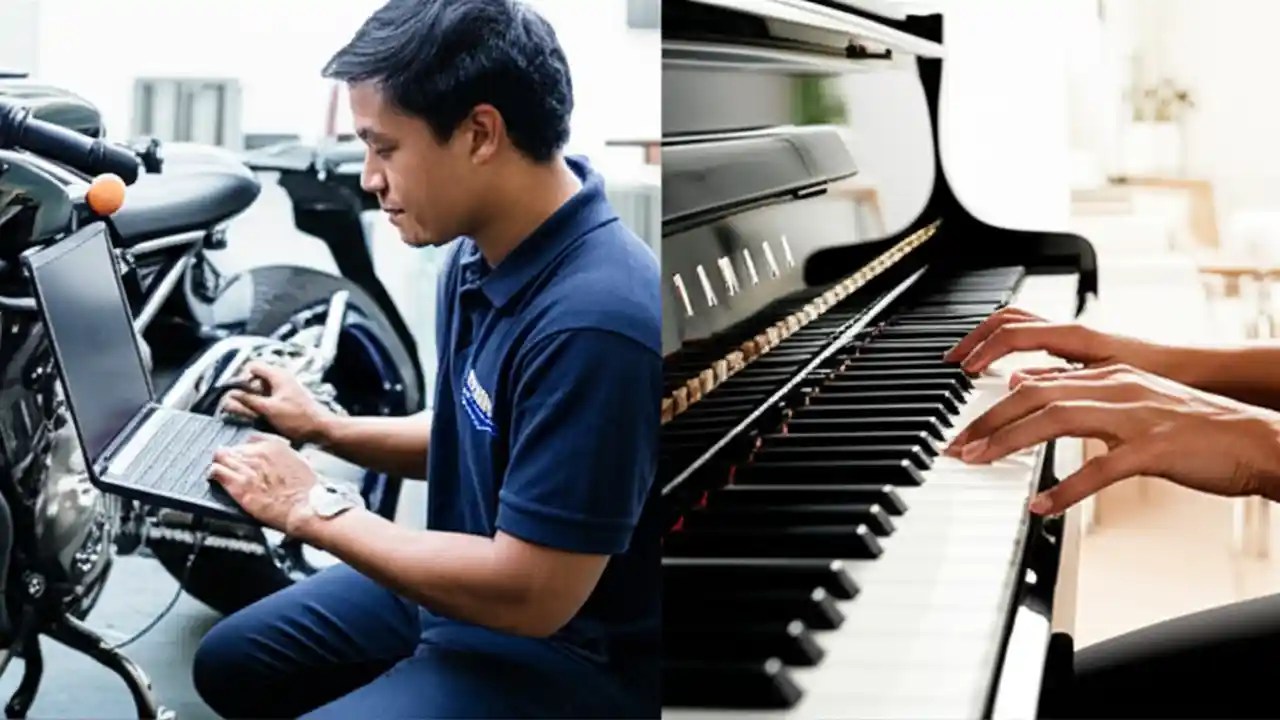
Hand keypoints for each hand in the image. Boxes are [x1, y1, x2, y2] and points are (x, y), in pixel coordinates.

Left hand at [209, 434, 318, 534]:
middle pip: (233, 448)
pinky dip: (214, 474)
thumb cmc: (308, 490)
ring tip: (220, 470)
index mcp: (274, 446)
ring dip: (220, 464)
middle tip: (230, 465)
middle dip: (230, 456)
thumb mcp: (301, 463)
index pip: (249, 439)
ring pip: (221, 458)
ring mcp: (247, 470)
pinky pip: (217, 472)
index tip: (244, 454)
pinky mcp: (239, 487)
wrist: (306, 507)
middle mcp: (258, 455)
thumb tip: (281, 461)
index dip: (244, 448)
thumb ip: (285, 458)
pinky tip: (215, 478)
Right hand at [220, 362, 333, 443]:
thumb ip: (248, 401)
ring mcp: (283, 389)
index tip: (237, 393)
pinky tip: (260, 417)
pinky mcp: (285, 399)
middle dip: (246, 391)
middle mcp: (280, 378)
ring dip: (253, 401)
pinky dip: (261, 405)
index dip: (241, 377)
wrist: (320, 428)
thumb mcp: (269, 410)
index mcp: (277, 375)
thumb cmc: (297, 418)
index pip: (252, 366)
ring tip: (251, 414)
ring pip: (259, 390)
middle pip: (254, 379)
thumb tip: (229, 395)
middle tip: (241, 406)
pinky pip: (267, 398)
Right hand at [942, 306, 1164, 379]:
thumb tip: (1015, 382)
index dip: (982, 351)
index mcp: (1074, 334)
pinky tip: (1004, 373)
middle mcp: (1070, 330)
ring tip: (968, 362)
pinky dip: (1008, 350)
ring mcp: (1073, 336)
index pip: (1011, 333)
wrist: (1197, 373)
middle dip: (973, 338)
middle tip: (951, 361)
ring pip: (1017, 326)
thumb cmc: (1162, 376)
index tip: (963, 371)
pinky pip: (1032, 340)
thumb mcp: (1106, 383)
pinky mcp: (1078, 349)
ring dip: (988, 340)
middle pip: (1006, 320)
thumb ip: (1059, 382)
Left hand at [944, 364, 1279, 514]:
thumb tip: (1027, 384)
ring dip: (1011, 441)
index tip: (959, 426)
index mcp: (1108, 375)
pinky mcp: (1156, 448)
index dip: (990, 402)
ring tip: (980, 462)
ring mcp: (1136, 415)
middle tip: (956, 446)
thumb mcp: (1128, 400)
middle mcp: (1116, 387)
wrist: (1255, 441)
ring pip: (1058, 418)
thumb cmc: (1190, 428)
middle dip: (987, 419)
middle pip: (1035, 394)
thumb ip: (1079, 393)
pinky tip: (1040, 506)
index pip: (1033, 381)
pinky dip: (1066, 488)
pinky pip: (1101, 468)